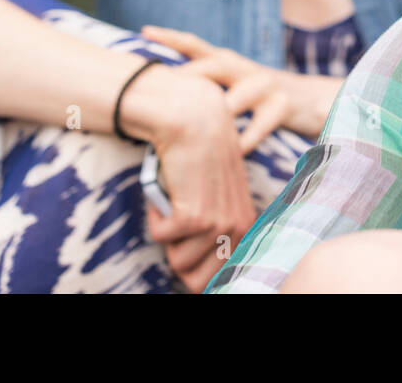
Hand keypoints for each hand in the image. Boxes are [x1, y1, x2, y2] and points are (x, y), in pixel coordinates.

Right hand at [118, 65, 257, 291]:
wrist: (194, 120)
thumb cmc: (199, 157)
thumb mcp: (218, 197)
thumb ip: (217, 228)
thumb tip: (198, 273)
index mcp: (247, 228)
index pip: (219, 279)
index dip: (196, 268)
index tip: (187, 246)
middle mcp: (238, 229)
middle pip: (196, 281)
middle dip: (178, 253)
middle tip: (179, 218)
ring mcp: (218, 224)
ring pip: (176, 262)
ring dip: (166, 231)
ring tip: (176, 199)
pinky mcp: (194, 217)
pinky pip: (159, 237)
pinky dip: (154, 215)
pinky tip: (169, 189)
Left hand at [142, 26, 343, 151]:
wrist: (311, 101)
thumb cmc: (256, 98)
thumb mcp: (230, 84)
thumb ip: (202, 86)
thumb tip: (159, 88)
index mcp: (227, 62)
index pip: (196, 46)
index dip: (172, 38)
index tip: (146, 31)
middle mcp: (244, 68)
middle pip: (215, 66)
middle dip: (191, 76)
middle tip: (169, 87)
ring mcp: (266, 85)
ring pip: (239, 99)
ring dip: (223, 112)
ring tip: (201, 127)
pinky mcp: (285, 105)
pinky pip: (262, 124)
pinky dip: (247, 140)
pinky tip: (235, 153)